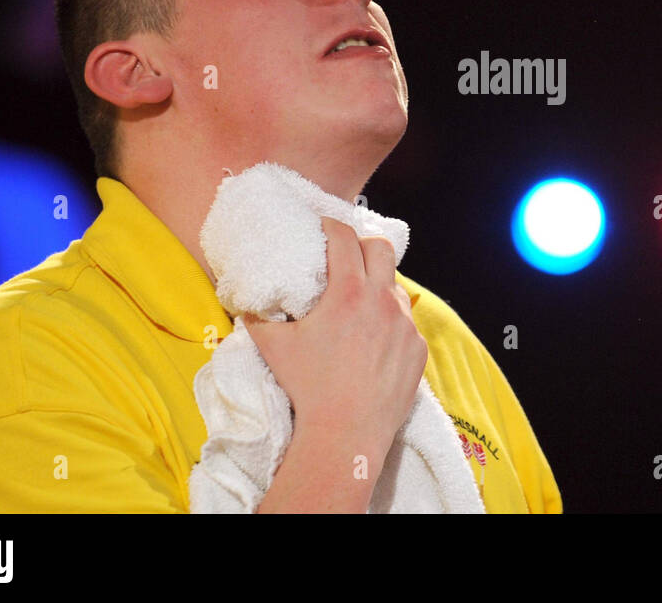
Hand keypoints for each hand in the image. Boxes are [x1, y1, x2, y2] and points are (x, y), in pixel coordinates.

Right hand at [245, 217, 427, 472]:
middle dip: (363, 245)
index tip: (324, 227)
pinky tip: (374, 342)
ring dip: (378, 286)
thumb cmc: (307, 388)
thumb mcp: (272, 347)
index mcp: (348, 292)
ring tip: (359, 303)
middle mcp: (382, 302)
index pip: (344, 238)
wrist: (345, 434)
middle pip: (381, 248)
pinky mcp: (417, 350)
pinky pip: (406, 324)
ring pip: (396, 287)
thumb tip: (244, 300)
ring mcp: (405, 326)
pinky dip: (390, 324)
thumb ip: (257, 316)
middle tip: (347, 256)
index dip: (332, 226)